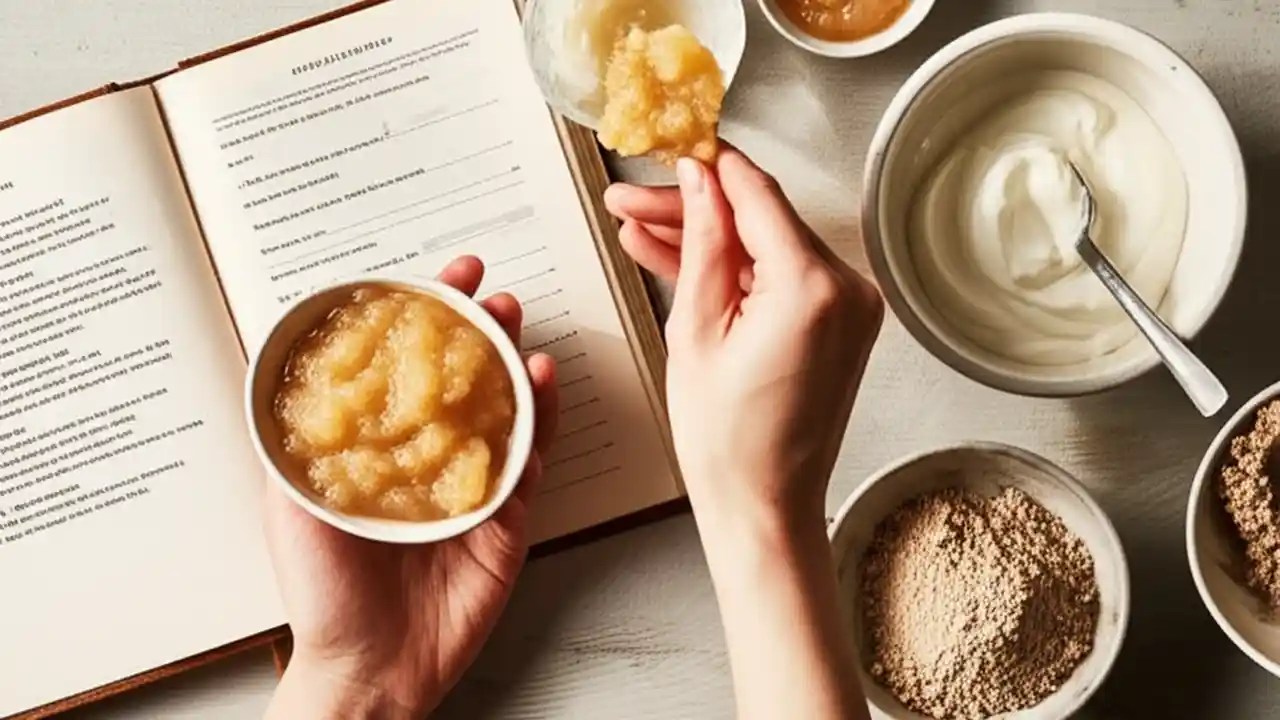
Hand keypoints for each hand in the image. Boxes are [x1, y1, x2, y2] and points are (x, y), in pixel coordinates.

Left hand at [264, 256, 557, 719]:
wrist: (371, 664)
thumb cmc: (324, 592)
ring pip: (503, 407)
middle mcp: (429, 457)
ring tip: (515, 322)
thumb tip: (285, 365)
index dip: (421, 318)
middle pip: (463, 377)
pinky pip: (531, 458)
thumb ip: (297, 438)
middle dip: (477, 326)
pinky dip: (542, 417)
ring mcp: (473, 484)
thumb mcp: (291, 501)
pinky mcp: (508, 516)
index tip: (435, 279)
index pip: (405, 367)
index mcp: (381, 447)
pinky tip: (540, 384)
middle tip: (485, 292)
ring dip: (513, 359)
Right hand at [606, 150, 879, 719]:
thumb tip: (698, 184)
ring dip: (707, 237)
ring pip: (765, 246)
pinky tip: (679, 257)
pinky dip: (736, 271)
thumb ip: (702, 243)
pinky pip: (779, 278)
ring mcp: (847, 308)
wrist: (762, 504)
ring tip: (637, 227)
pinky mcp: (838, 324)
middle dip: (691, 206)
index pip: (755, 194)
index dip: (703, 167)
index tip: (666, 151)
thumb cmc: (728, 442)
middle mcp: (845, 290)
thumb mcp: (695, 330)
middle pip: (759, 217)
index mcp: (813, 287)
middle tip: (630, 200)